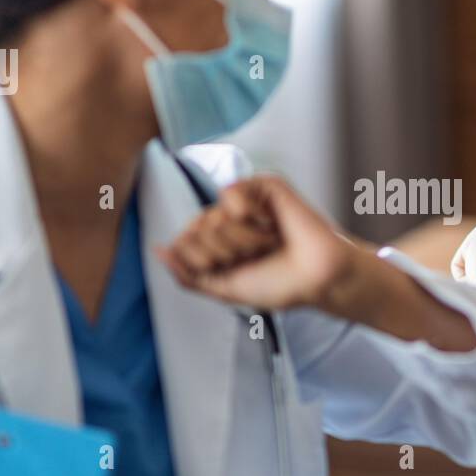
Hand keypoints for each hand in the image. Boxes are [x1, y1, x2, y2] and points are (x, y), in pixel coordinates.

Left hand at [156, 175, 357, 310]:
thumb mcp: (223, 288)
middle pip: (194, 231)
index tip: (239, 270)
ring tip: (268, 243)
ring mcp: (246, 202)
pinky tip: (269, 222)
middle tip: (256, 256)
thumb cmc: (280, 284)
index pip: (183, 244)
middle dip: (224, 253)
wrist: (316, 277)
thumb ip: (187, 274)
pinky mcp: (264, 187)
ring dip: (242, 240)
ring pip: (212, 216)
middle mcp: (228, 221)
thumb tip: (159, 250)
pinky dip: (249, 215)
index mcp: (218, 244)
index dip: (208, 263)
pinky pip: (231, 193)